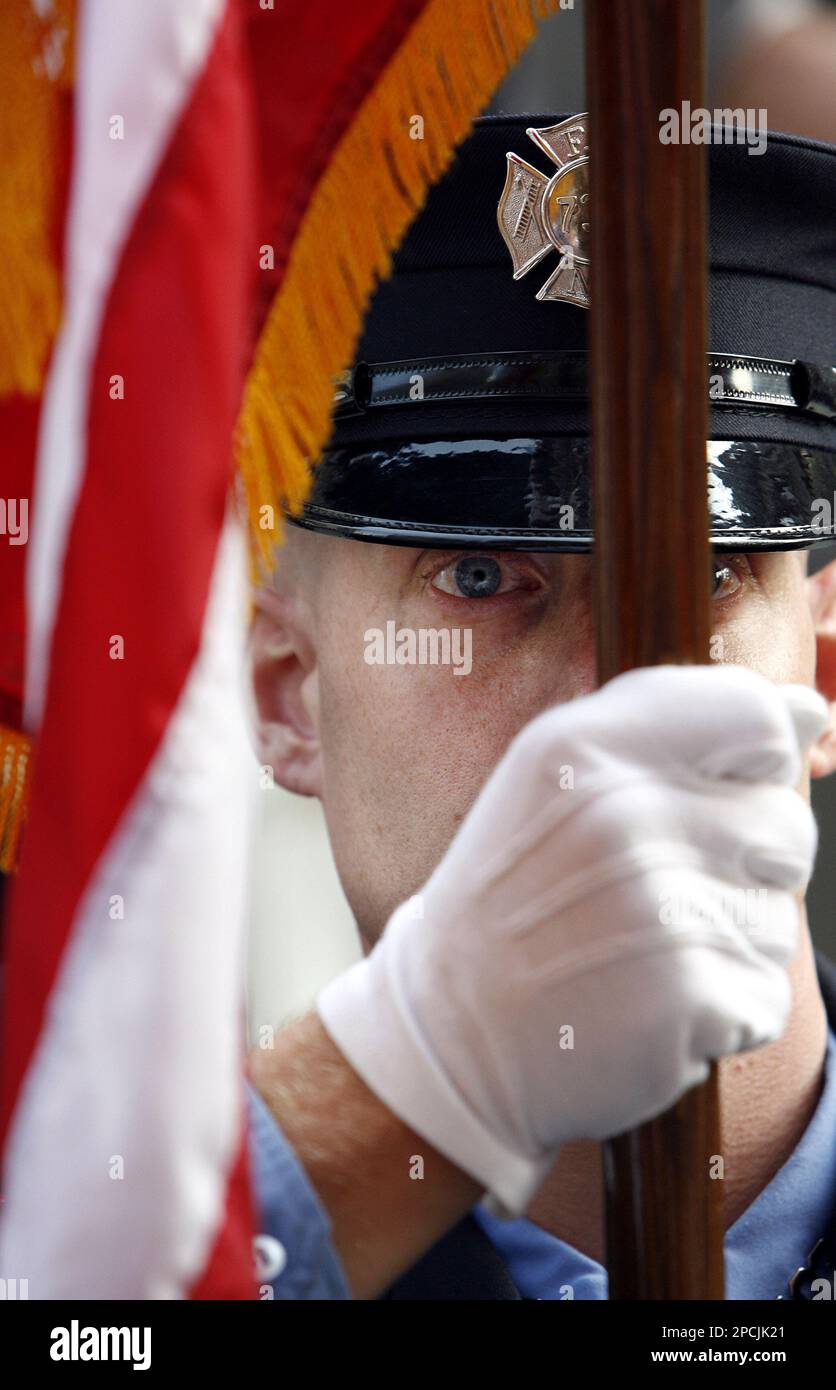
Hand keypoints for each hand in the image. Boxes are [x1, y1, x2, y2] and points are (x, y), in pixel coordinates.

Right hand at [317, 665, 826, 1213]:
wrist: (447, 1036)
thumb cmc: (517, 896)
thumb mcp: (563, 783)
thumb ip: (686, 732)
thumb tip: (813, 711)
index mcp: (585, 745)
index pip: (757, 716)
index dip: (756, 761)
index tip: (710, 796)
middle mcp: (623, 816)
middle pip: (786, 824)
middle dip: (743, 866)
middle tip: (650, 897)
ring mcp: (659, 910)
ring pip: (779, 918)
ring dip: (728, 946)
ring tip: (640, 955)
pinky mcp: (688, 999)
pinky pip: (766, 994)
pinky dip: (722, 1013)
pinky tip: (647, 1008)